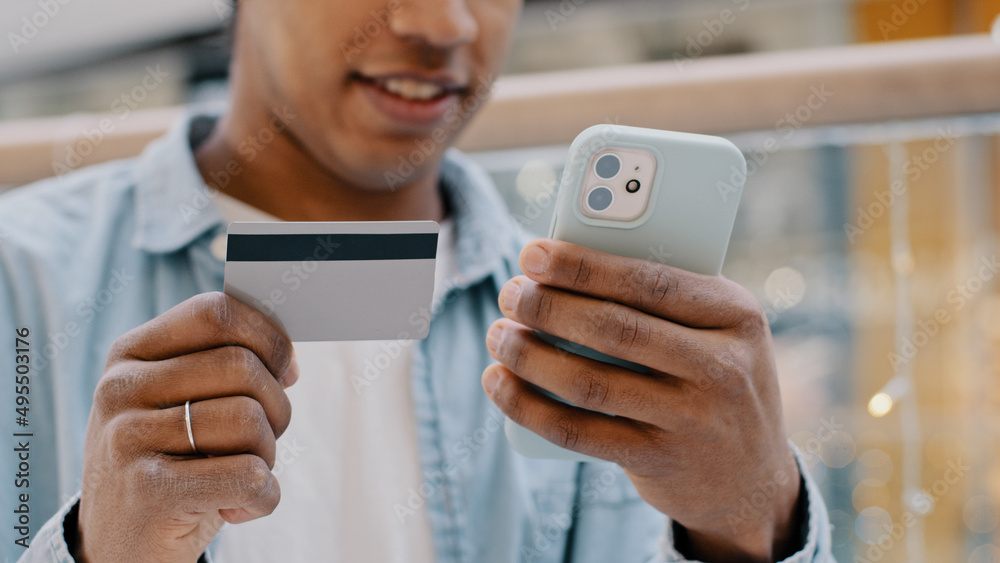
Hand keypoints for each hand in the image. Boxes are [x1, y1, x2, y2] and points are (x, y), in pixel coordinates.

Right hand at [76, 292, 297, 562]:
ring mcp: (128, 439)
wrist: (114, 547)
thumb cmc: (170, 463)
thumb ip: (224, 365)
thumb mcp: (180, 403)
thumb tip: (288, 356)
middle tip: (264, 440)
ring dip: (267, 456)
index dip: (269, 337)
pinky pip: (249, 477)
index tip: (286, 370)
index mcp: (131, 354)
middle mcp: (120, 388)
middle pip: (243, 366)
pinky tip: (238, 508)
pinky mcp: (148, 493)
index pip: (217, 312)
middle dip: (277, 406)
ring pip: (250, 420)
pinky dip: (264, 497)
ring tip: (241, 476)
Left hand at [482, 240, 802, 561]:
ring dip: (530, 356)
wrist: (752, 479)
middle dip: (548, 307)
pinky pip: (578, 431)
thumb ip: (664, 298)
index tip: (533, 253)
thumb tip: (568, 263)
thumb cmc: (716, 380)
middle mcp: (722, 367)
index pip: (650, 280)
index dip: (583, 266)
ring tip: (499, 335)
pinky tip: (499, 384)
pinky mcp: (659, 461)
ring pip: (590, 382)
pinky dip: (528, 406)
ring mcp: (693, 419)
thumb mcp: (717, 331)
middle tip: (510, 293)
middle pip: (614, 328)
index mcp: (735, 315)